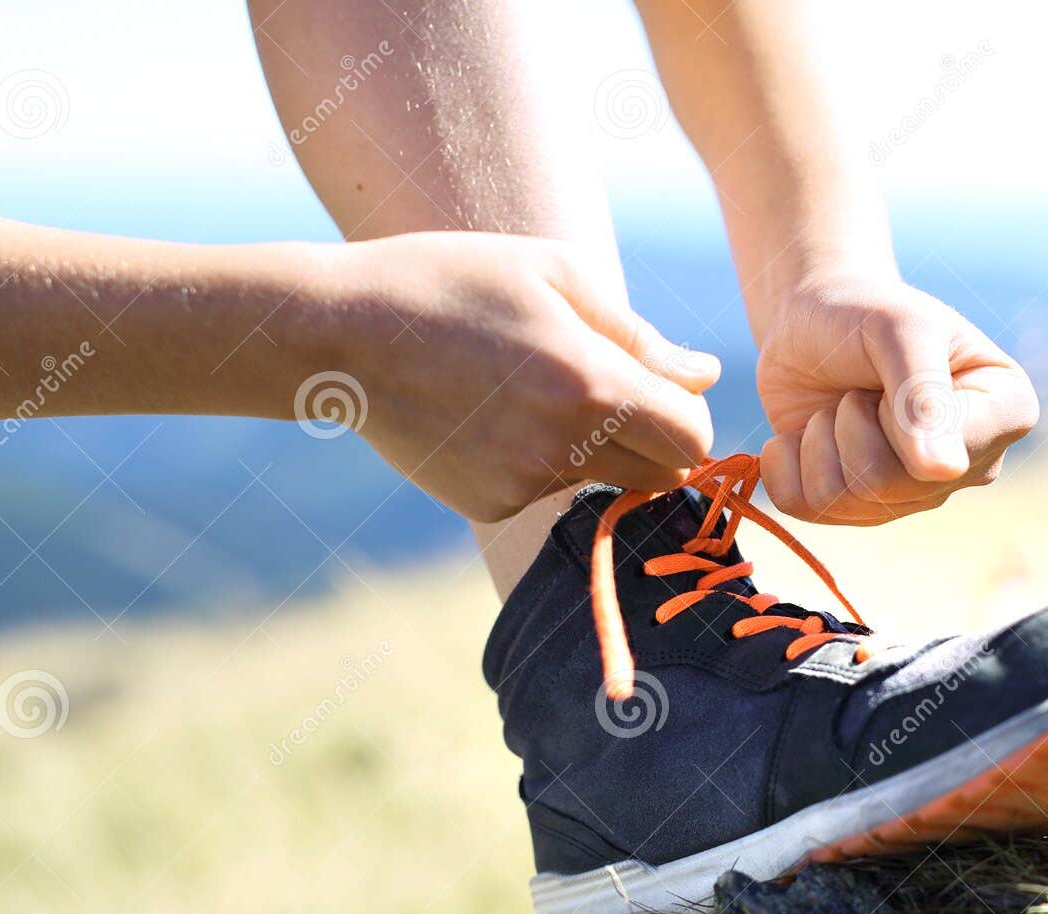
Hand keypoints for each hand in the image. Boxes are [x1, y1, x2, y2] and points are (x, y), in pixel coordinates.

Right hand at [326, 232, 718, 522]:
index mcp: (592, 384)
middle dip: (656, 443)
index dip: (690, 417)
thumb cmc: (456, 281)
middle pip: (662, 477)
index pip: (693, 439)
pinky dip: (541, 461)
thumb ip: (640, 334)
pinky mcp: (490, 504)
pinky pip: (549, 490)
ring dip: (597, 449)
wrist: (343, 333)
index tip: (665, 393)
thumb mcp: (556, 275)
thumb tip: (705, 376)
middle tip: (617, 398)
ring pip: (606, 483)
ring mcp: (524, 483)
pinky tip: (495, 416)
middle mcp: (564, 447)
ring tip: (534, 392)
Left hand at [756, 272, 1037, 523]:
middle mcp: (968, 465)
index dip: (893, 416)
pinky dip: (786, 463)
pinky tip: (805, 431)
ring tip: (838, 405)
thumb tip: (944, 471)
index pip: (941, 461)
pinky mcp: (856, 508)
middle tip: (860, 388)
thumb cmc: (867, 312)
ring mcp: (913, 494)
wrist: (813, 321)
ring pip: (841, 501)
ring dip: (817, 440)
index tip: (895, 373)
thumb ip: (921, 395)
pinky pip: (805, 509)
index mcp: (1005, 413)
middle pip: (885, 487)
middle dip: (849, 425)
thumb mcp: (901, 328)